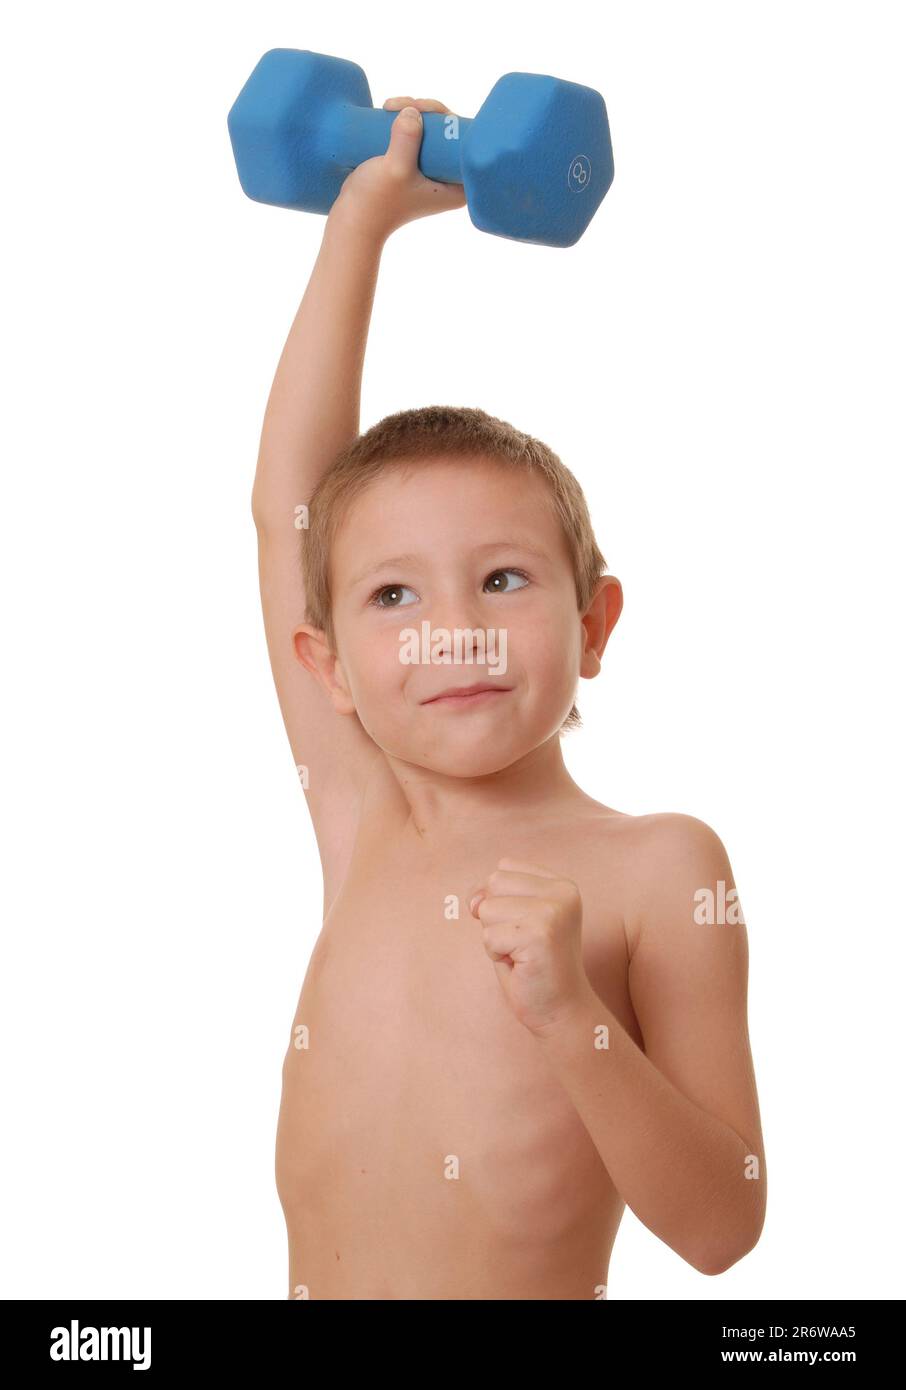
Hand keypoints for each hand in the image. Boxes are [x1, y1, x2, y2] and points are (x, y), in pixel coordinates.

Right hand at [330, 97, 466, 242]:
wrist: (351, 218)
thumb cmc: (375, 202)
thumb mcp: (394, 169)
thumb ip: (407, 140)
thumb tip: (412, 111)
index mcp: (457, 188)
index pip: (464, 141)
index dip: (447, 117)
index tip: (421, 109)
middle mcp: (447, 179)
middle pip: (448, 131)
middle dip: (426, 110)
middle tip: (402, 105)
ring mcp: (429, 172)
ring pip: (430, 129)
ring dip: (412, 111)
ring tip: (389, 107)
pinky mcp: (411, 166)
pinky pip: (415, 135)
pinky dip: (405, 119)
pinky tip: (390, 110)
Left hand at [470, 858, 594, 1036]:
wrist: (561, 1010)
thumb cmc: (533, 965)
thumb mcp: (512, 918)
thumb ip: (493, 895)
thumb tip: (473, 901)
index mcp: (561, 883)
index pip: (504, 867)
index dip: (498, 898)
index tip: (523, 926)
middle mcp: (562, 892)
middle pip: (493, 883)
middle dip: (495, 917)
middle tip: (522, 943)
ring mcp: (553, 912)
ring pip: (487, 909)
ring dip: (495, 937)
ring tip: (521, 954)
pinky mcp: (540, 935)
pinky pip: (488, 936)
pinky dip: (496, 955)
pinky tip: (521, 965)